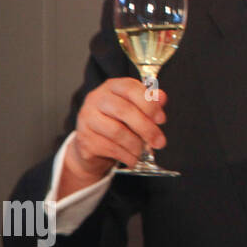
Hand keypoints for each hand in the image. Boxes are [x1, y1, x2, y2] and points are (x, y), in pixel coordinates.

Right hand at [60, 79, 167, 196]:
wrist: (93, 146)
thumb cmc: (119, 122)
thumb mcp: (136, 109)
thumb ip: (149, 102)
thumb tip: (161, 97)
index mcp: (112, 87)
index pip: (130, 88)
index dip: (149, 104)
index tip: (161, 120)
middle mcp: (96, 99)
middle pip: (124, 110)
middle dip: (146, 128)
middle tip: (160, 142)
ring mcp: (87, 119)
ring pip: (117, 131)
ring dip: (136, 145)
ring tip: (145, 152)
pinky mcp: (85, 139)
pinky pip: (110, 148)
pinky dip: (127, 156)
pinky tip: (134, 159)